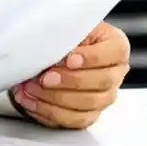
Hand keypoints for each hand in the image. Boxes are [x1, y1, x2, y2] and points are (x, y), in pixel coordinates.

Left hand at [10, 22, 129, 129]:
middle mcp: (115, 73)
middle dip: (69, 81)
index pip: (114, 53)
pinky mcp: (89, 114)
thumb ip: (66, 31)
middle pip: (101, 82)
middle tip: (44, 77)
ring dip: (55, 98)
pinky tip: (31, 101)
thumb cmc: (63, 35)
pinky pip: (74, 120)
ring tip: (31, 88)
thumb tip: (51, 44)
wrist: (52, 50)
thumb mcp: (67, 25)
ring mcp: (104, 96)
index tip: (69, 59)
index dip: (91, 58)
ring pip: (87, 104)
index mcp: (116, 46)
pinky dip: (49, 111)